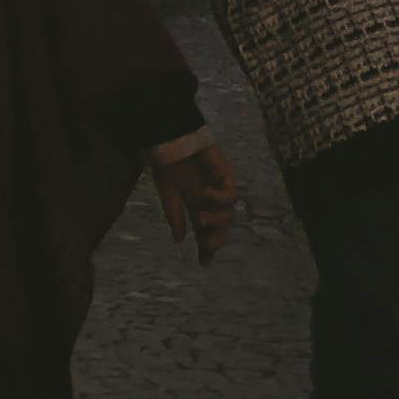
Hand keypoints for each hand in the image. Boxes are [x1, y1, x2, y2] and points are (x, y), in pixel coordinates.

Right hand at [151, 134, 238, 261]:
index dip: (207, 247)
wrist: (170, 136)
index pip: (205, 231)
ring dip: (217, 220)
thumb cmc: (168, 161)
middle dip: (217, 238)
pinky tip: (206, 193)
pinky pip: (231, 194)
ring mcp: (219, 187)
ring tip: (201, 217)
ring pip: (229, 214)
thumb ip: (175, 215)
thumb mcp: (168, 192)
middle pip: (221, 227)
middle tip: (207, 245)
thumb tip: (179, 241)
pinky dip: (220, 198)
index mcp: (196, 205)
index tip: (203, 262)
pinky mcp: (226, 174)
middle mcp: (210, 199)